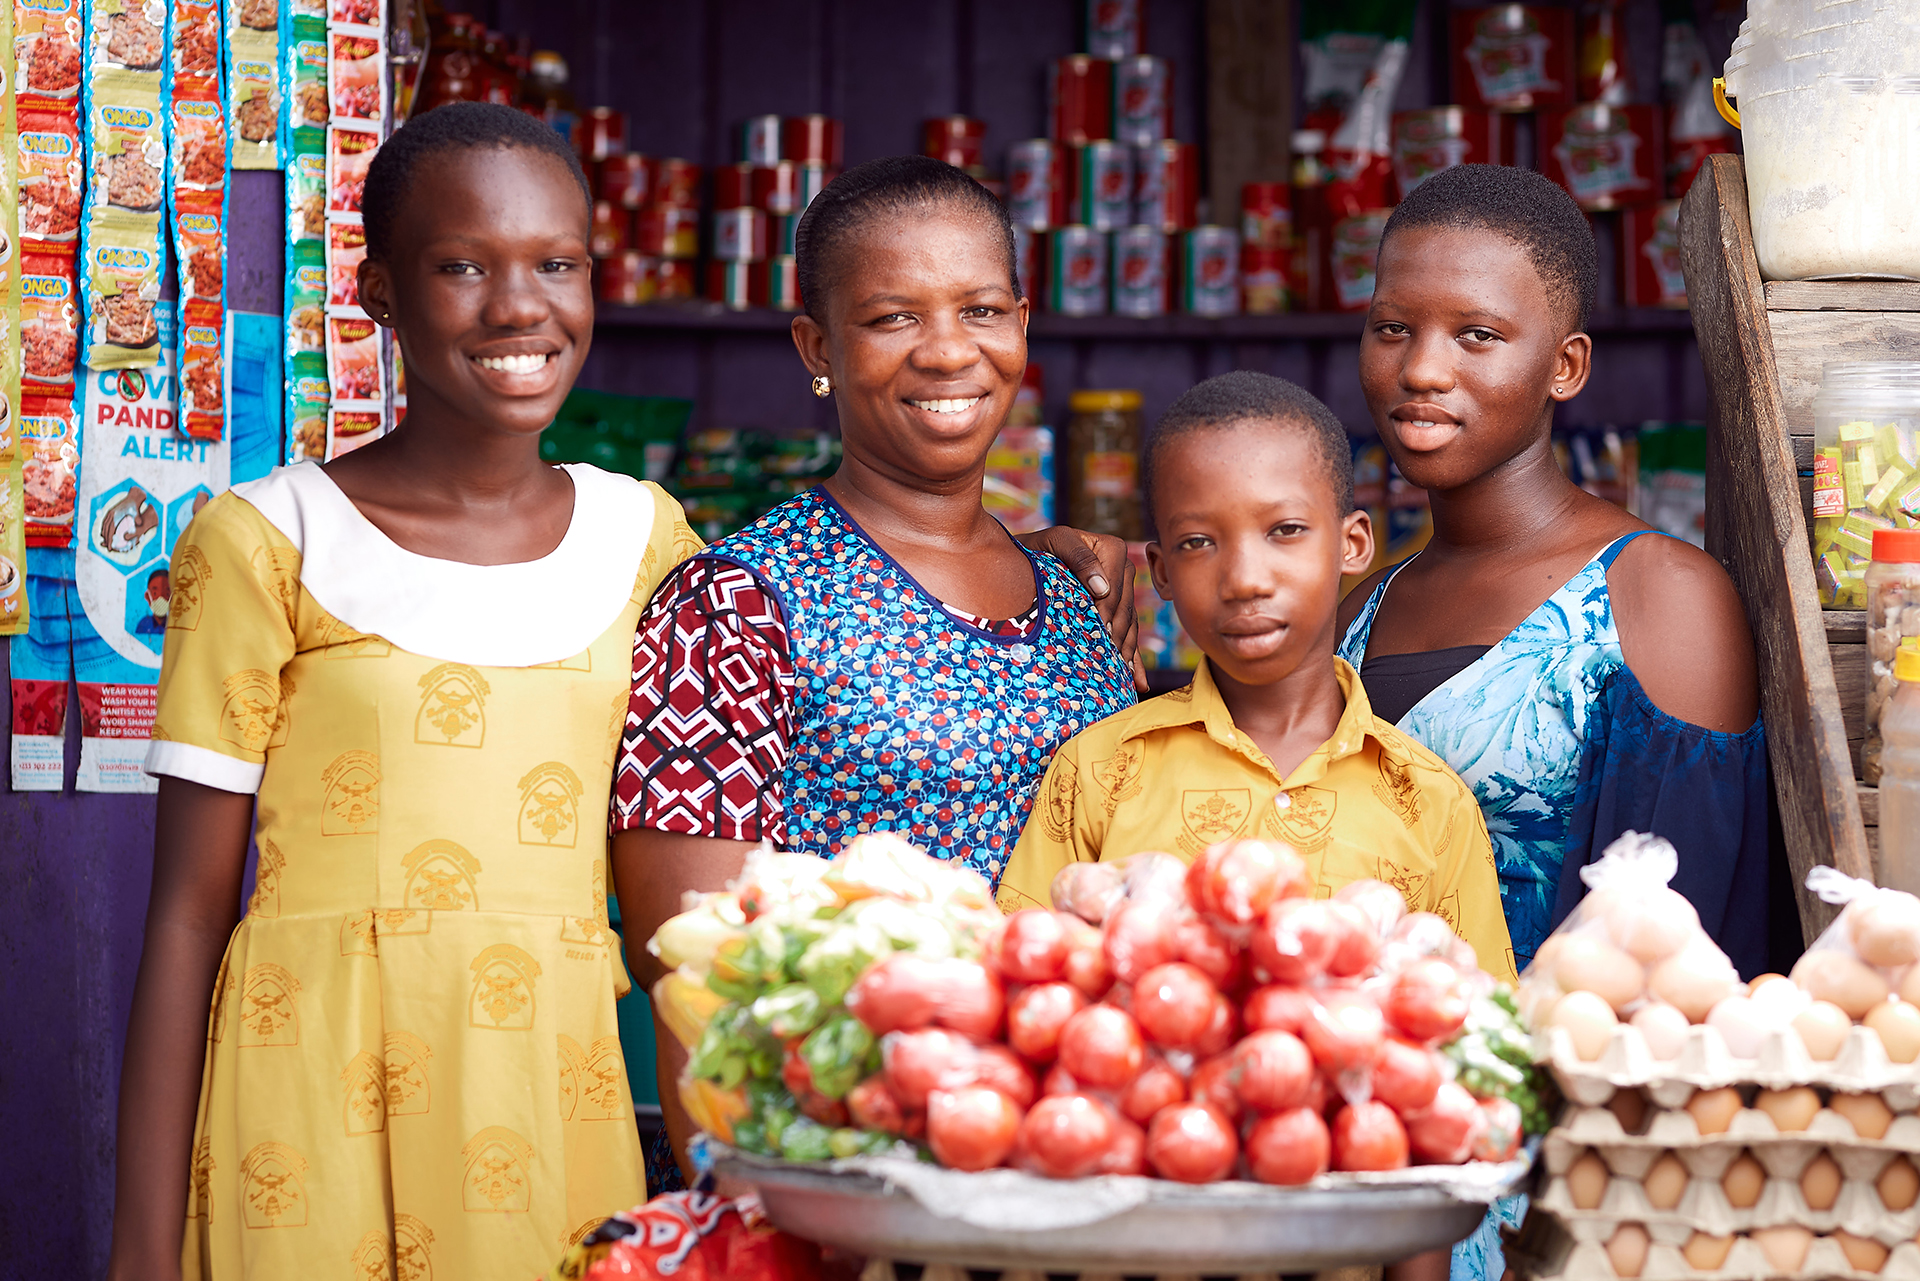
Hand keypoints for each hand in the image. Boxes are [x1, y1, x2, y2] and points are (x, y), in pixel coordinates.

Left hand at [1016, 526, 1144, 689]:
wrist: (1029, 557)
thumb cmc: (1039, 548)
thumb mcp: (1056, 542)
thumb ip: (1079, 556)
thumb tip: (1102, 588)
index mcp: (1113, 550)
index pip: (1113, 589)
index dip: (1107, 613)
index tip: (1100, 633)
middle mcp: (1123, 569)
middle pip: (1124, 610)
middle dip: (1117, 638)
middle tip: (1110, 664)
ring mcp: (1123, 591)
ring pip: (1129, 626)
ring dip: (1128, 653)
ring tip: (1125, 679)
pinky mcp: (1117, 609)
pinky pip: (1128, 634)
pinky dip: (1133, 659)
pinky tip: (1137, 681)